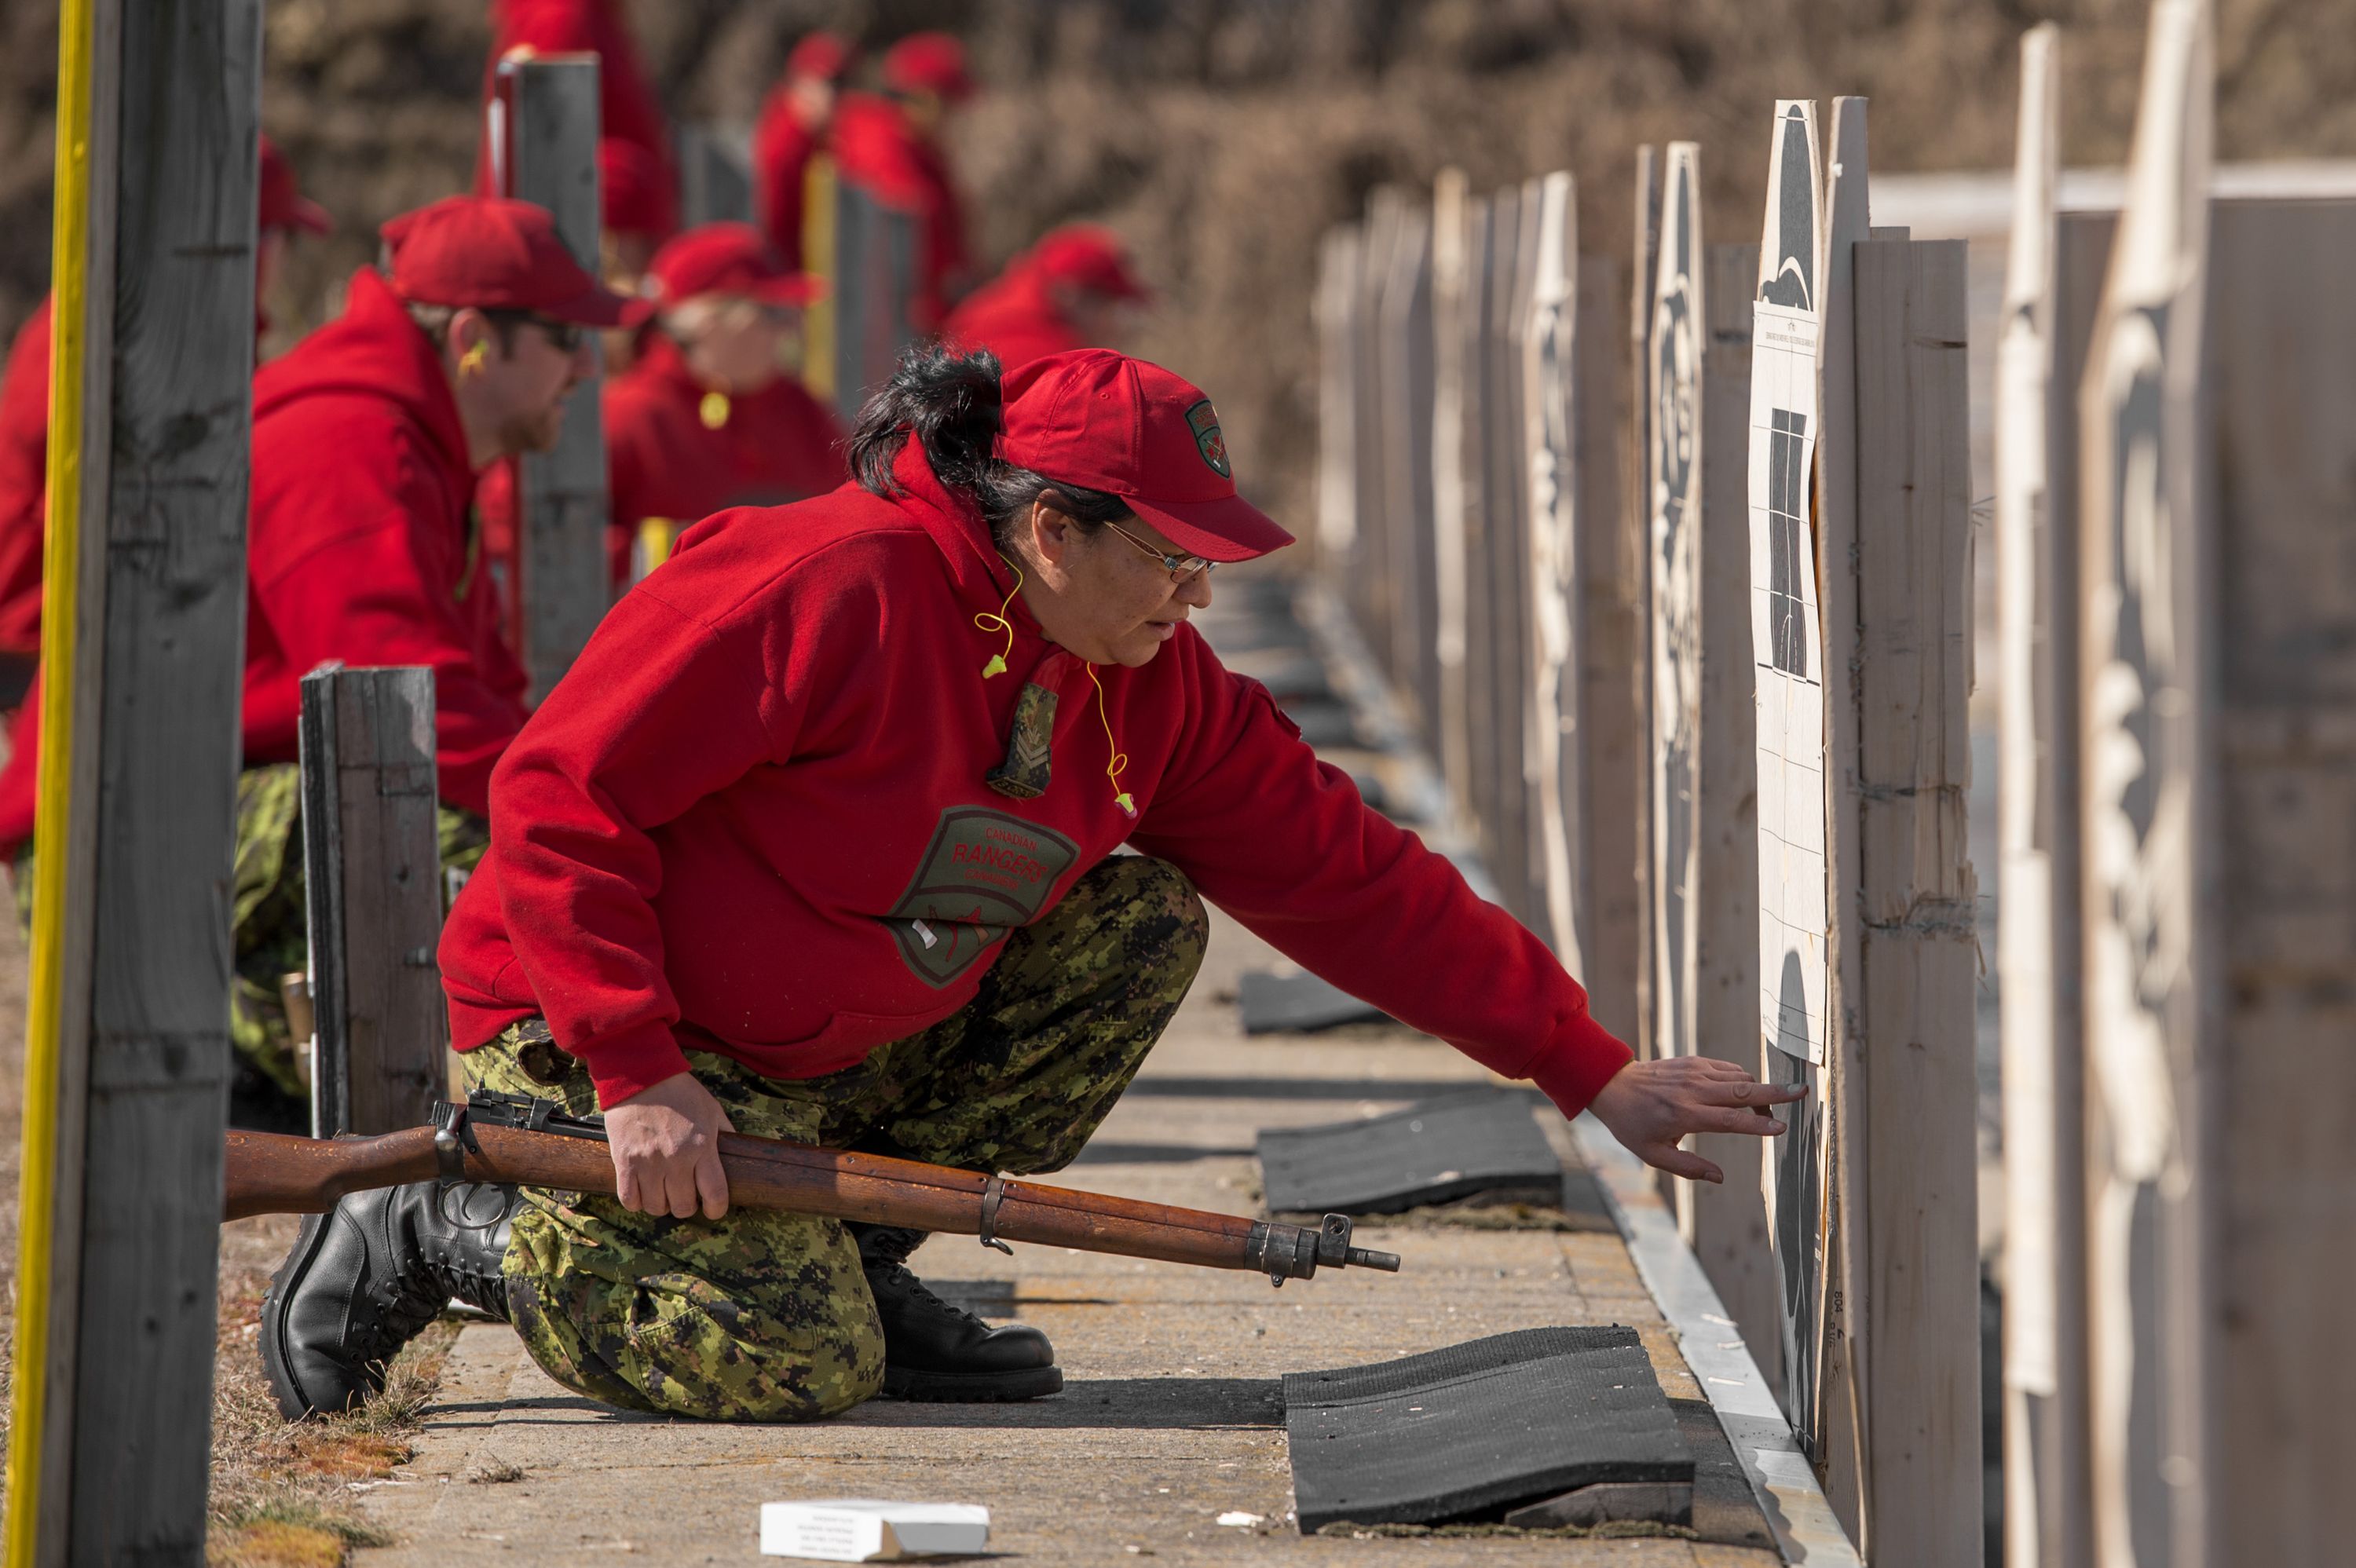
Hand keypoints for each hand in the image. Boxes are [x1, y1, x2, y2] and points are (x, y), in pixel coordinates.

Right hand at [604, 1071, 733, 1219]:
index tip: (714, 1209)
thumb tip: (738, 1155)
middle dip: (686, 1206)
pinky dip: (636, 1201)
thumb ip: (726, 1135)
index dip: (717, 1210)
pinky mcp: (624, 1161)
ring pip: (656, 1207)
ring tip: (663, 1192)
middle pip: (683, 1206)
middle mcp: (676, 1158)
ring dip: (661, 1204)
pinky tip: (642, 1191)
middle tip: (685, 1195)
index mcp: (703, 1146)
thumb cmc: (681, 1093)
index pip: (715, 1194)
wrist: (641, 1076)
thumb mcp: (712, 1110)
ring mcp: (648, 1161)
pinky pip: (629, 1199)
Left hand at [1587, 1055, 1806, 1184]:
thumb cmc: (1633, 1125)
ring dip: (1759, 1091)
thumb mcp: (1654, 1155)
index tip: (1782, 1129)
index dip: (1758, 1126)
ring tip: (1769, 1110)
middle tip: (1803, 1092)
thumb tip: (1720, 1178)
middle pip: (1743, 1091)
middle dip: (1776, 1093)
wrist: (1612, 1085)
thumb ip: (1689, 1168)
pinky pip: (1727, 1068)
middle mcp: (1693, 1090)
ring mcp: (1694, 1072)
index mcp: (1685, 1115)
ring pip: (1739, 1078)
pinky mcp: (1693, 1061)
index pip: (1730, 1120)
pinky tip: (1744, 1093)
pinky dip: (1741, 1079)